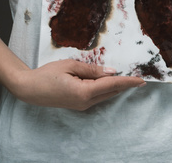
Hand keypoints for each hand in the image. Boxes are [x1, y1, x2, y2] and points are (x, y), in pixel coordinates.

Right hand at [10, 59, 145, 110]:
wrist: (29, 89)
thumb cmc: (47, 74)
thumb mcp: (70, 65)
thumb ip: (92, 70)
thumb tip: (111, 72)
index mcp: (84, 92)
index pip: (111, 84)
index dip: (128, 81)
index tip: (142, 80)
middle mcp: (85, 102)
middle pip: (111, 92)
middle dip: (125, 85)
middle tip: (140, 78)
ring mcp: (82, 106)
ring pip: (105, 95)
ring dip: (116, 87)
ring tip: (129, 79)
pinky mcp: (78, 105)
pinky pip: (97, 97)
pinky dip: (106, 89)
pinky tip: (109, 82)